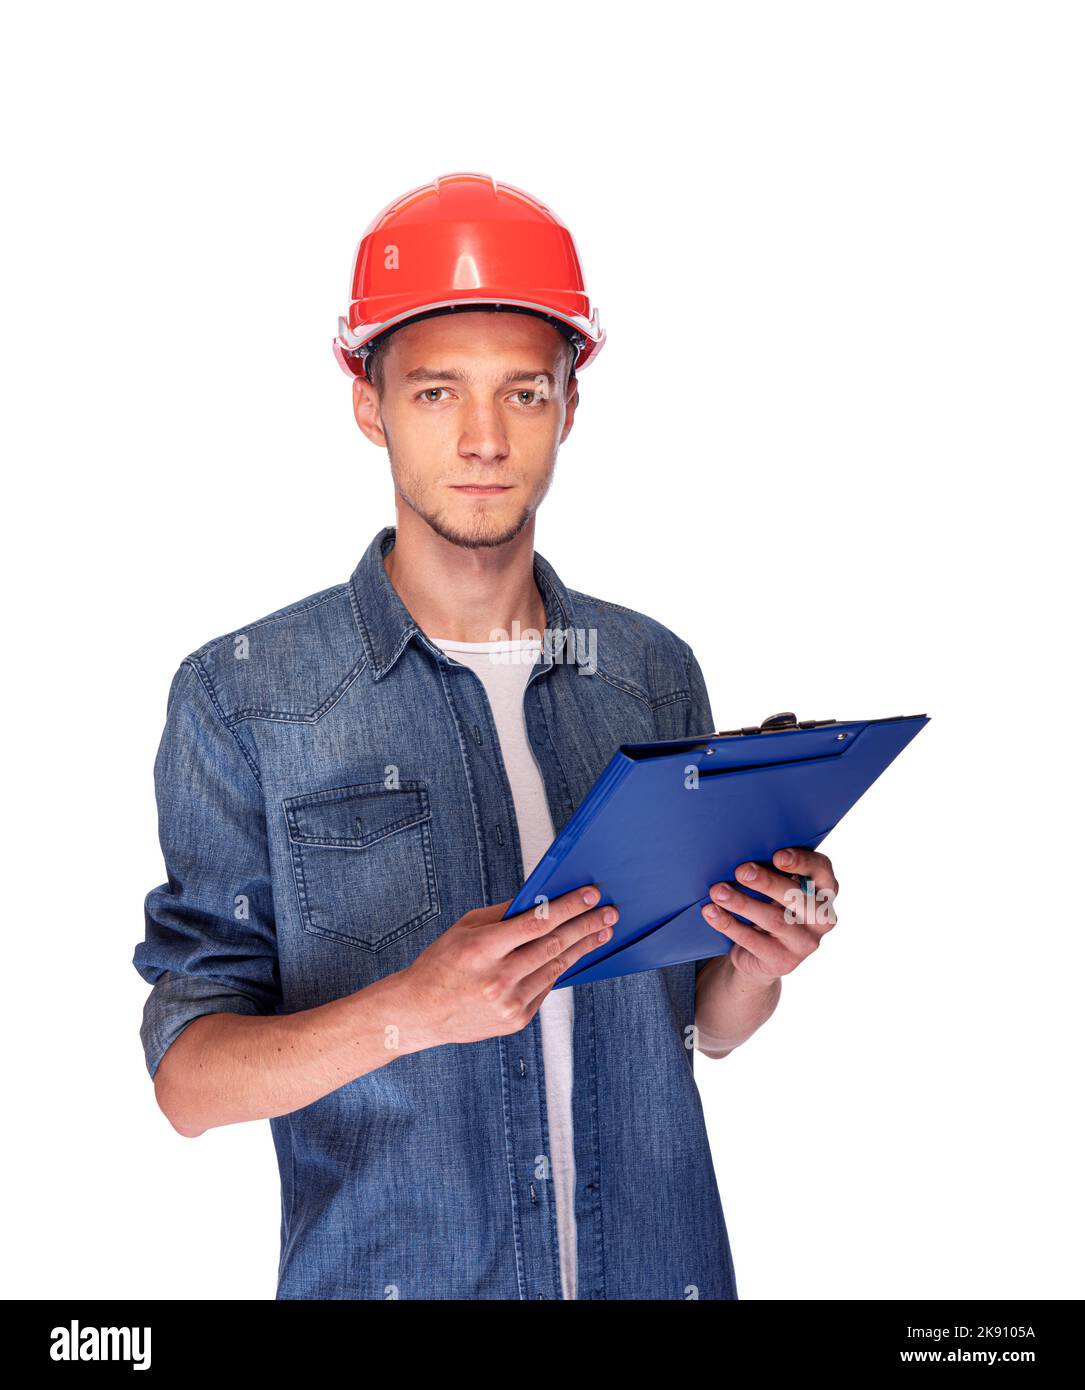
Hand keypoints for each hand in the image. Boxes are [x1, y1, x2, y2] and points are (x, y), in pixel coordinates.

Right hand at [397, 886, 618, 1048]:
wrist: (419, 1012)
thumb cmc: (441, 963)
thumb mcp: (465, 928)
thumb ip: (503, 914)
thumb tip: (541, 898)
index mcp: (482, 948)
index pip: (537, 922)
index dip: (569, 906)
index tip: (591, 894)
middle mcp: (498, 978)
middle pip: (554, 946)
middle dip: (587, 926)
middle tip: (609, 913)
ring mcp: (509, 1003)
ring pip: (556, 968)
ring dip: (583, 948)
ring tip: (602, 933)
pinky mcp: (516, 1020)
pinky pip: (546, 988)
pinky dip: (558, 969)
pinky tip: (572, 956)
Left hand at [701, 848, 838, 986]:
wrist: (757, 954)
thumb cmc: (768, 906)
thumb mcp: (775, 889)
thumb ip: (772, 871)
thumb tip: (743, 854)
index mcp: (825, 892)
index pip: (822, 872)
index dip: (803, 862)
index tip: (777, 856)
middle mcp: (822, 919)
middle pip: (798, 897)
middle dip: (768, 882)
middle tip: (741, 871)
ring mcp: (804, 943)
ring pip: (774, 920)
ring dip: (742, 902)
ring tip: (718, 891)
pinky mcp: (783, 962)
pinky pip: (754, 941)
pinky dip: (729, 924)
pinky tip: (712, 912)